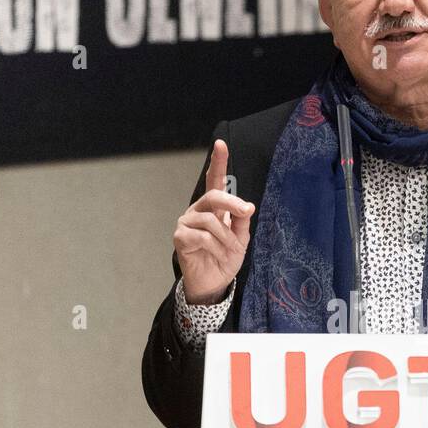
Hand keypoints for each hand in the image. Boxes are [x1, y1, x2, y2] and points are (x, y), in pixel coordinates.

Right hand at [174, 139, 254, 304]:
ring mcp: (187, 222)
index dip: (218, 162)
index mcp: (213, 207)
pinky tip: (219, 257)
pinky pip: (203, 237)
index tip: (221, 144)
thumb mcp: (241, 238)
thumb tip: (247, 205)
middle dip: (232, 203)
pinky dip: (217, 248)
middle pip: (213, 196)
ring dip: (227, 239)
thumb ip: (242, 221)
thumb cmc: (225, 258)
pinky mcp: (180, 237)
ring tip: (231, 252)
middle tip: (247, 210)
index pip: (215, 181)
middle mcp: (198, 210)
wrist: (214, 283)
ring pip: (211, 221)